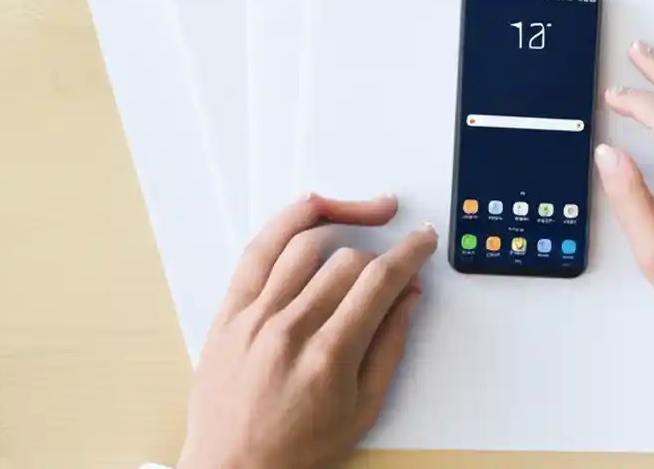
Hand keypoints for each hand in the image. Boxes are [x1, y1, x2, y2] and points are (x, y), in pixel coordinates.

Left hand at [177, 194, 436, 468]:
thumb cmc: (297, 449)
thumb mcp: (363, 409)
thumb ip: (390, 347)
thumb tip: (408, 296)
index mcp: (328, 356)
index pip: (379, 281)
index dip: (410, 252)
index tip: (424, 240)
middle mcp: (289, 329)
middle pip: (347, 260)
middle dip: (381, 252)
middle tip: (396, 257)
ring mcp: (253, 317)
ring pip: (303, 243)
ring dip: (342, 221)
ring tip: (367, 216)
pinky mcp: (229, 311)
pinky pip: (257, 249)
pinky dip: (287, 221)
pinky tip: (312, 209)